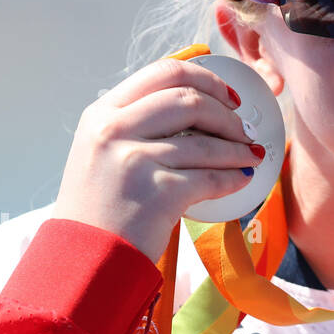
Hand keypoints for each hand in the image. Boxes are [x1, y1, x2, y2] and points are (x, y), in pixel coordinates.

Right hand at [52, 57, 263, 261]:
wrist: (82, 261)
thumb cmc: (99, 208)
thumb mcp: (102, 151)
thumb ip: (136, 123)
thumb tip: (198, 104)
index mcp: (102, 113)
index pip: (163, 72)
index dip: (206, 78)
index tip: (229, 96)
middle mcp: (114, 130)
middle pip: (190, 99)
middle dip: (228, 115)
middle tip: (244, 129)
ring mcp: (134, 161)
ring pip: (206, 143)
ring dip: (238, 149)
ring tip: (251, 155)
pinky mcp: (158, 193)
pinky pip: (211, 178)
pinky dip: (232, 178)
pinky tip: (241, 179)